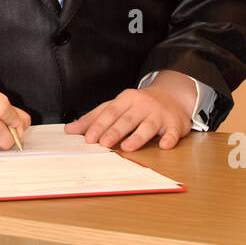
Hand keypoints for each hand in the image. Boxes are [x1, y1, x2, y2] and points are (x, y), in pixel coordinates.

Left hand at [65, 71, 194, 150]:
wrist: (172, 97)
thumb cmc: (138, 105)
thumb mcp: (116, 106)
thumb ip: (94, 117)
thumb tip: (69, 129)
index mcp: (127, 99)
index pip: (111, 111)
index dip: (99, 124)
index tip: (88, 137)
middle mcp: (143, 105)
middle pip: (127, 119)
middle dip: (115, 131)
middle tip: (103, 143)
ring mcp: (160, 114)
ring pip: (148, 126)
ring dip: (138, 137)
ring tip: (127, 147)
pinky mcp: (175, 124)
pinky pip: (173, 132)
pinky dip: (169, 139)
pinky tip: (164, 145)